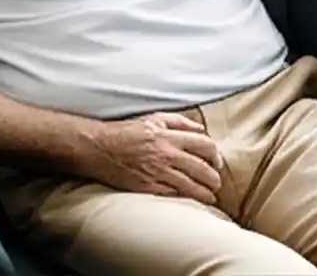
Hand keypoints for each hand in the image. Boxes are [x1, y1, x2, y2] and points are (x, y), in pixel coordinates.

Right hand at [80, 112, 223, 204]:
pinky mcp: (145, 186)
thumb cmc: (126, 131)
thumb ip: (179, 122)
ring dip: (203, 193)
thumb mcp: (154, 118)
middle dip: (213, 179)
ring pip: (188, 185)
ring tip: (210, 197)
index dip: (216, 155)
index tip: (218, 163)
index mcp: (169, 136)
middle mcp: (166, 154)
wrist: (99, 147)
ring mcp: (156, 172)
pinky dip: (182, 196)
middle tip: (217, 184)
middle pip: (200, 169)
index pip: (204, 145)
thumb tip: (200, 130)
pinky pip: (170, 193)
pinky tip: (189, 199)